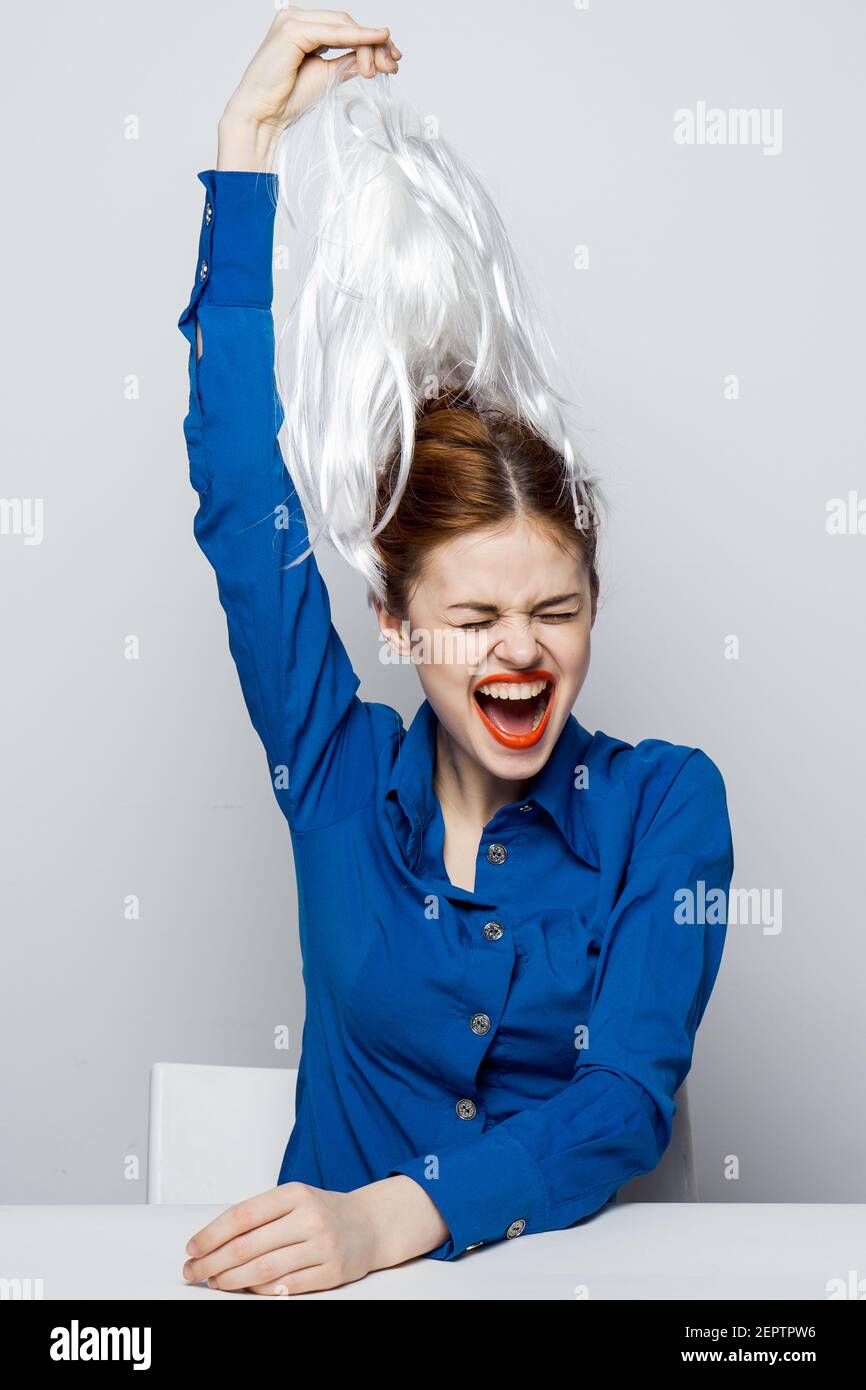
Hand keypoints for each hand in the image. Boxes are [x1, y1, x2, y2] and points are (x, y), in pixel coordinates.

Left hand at [182, 1175, 449, 1294]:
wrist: (370, 1225)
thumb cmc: (322, 1211)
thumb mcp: (293, 1199)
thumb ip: (259, 1216)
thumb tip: (213, 1242)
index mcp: (295, 1193)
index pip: (242, 1215)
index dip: (212, 1234)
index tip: (192, 1247)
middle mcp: (309, 1218)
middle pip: (248, 1246)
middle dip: (213, 1262)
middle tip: (193, 1271)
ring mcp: (322, 1246)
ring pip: (263, 1270)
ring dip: (231, 1280)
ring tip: (214, 1282)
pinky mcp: (332, 1273)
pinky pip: (286, 1287)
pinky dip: (260, 1290)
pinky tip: (245, 1288)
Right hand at [218, 6, 400, 167]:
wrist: (263, 115)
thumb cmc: (288, 99)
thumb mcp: (328, 77)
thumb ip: (348, 63)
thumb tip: (377, 59)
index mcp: (305, 28)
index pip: (345, 27)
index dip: (372, 40)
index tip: (393, 59)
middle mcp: (297, 18)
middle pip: (347, 23)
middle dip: (374, 43)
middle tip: (393, 64)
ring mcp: (293, 20)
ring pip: (343, 25)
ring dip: (367, 45)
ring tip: (382, 67)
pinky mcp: (292, 29)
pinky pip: (333, 32)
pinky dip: (357, 38)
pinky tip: (375, 42)